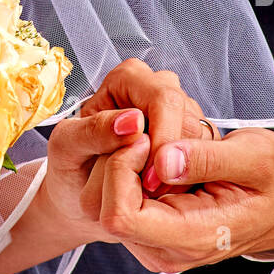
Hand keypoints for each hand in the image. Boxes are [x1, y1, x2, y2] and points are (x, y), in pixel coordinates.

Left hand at [43, 58, 213, 242]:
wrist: (79, 193)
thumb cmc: (70, 164)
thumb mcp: (67, 146)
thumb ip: (94, 131)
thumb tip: (132, 121)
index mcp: (128, 78)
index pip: (164, 99)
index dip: (163, 140)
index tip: (151, 180)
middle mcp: (159, 88)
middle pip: (188, 121)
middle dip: (174, 162)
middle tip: (150, 194)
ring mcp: (179, 114)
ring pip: (202, 143)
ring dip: (181, 176)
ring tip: (150, 195)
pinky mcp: (191, 141)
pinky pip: (206, 161)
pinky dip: (187, 182)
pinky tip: (164, 195)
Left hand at [94, 127, 273, 272]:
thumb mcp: (255, 155)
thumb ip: (207, 158)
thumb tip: (162, 160)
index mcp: (193, 237)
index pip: (119, 215)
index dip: (122, 168)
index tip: (146, 137)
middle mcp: (167, 250)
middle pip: (101, 208)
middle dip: (115, 161)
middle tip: (150, 135)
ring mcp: (157, 244)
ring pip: (102, 203)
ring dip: (119, 164)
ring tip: (159, 145)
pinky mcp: (152, 231)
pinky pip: (115, 200)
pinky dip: (126, 172)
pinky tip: (157, 158)